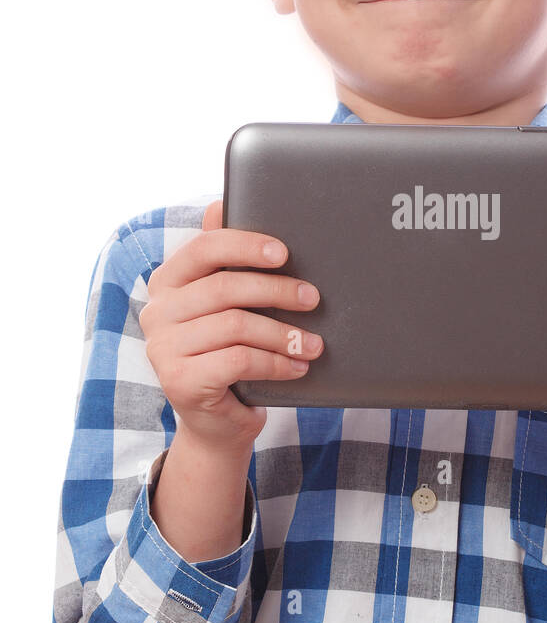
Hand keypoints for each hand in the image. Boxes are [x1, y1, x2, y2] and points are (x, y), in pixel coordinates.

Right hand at [138, 199, 323, 452]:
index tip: (285, 253)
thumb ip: (228, 263)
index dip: (246, 245)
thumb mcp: (231, 307)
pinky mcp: (178, 381)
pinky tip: (298, 367)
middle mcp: (156, 311)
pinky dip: (276, 362)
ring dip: (284, 334)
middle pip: (226, 287)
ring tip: (314, 343)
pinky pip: (238, 361)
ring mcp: (162, 347)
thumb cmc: (230, 352)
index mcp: (168, 281)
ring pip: (236, 326)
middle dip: (278, 291)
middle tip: (314, 299)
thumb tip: (222, 202)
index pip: (204, 248)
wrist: (217, 421)